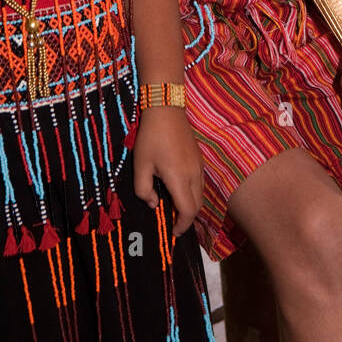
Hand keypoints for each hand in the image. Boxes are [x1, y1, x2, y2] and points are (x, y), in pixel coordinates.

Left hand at [132, 106, 203, 235]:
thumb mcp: (140, 165)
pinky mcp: (200, 159)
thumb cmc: (151, 138)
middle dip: (187, 218)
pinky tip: (180, 189)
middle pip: (198, 206)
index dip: (182, 225)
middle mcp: (194, 175)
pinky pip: (200, 183)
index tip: (173, 231)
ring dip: (191, 205)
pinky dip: (193, 193)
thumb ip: (144, 190)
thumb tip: (154, 203)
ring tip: (175, 206)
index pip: (188, 211)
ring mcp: (199, 166)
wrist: (166, 110)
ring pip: (201, 194)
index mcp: (179, 179)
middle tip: (173, 222)